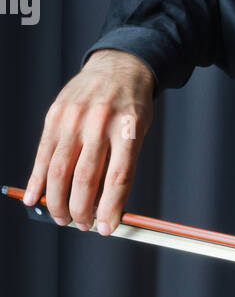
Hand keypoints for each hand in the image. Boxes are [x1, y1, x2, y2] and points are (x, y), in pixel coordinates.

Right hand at [24, 50, 154, 234]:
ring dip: (57, 201)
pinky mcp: (55, 115)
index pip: (118, 178)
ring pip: (60, 170)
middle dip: (81, 210)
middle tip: (83, 225)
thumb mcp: (138, 132)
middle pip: (86, 178)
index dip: (110, 208)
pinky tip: (33, 197)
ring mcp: (75, 118)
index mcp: (128, 129)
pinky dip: (37, 179)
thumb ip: (121, 165)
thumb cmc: (131, 106)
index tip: (106, 229)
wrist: (117, 67)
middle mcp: (100, 123)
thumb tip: (104, 208)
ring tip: (62, 218)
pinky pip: (43, 153)